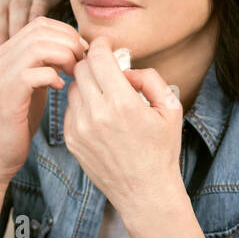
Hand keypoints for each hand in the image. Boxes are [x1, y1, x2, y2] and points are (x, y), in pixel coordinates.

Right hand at [0, 18, 87, 183]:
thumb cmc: (21, 117)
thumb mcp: (35, 82)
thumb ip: (47, 62)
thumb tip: (76, 46)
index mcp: (7, 51)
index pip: (41, 24)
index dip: (67, 32)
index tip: (82, 52)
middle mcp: (1, 58)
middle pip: (41, 31)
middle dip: (69, 43)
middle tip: (81, 63)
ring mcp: (2, 75)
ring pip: (39, 47)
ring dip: (64, 57)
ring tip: (73, 73)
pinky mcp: (8, 95)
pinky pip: (35, 73)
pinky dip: (53, 77)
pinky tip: (58, 88)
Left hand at [63, 36, 184, 216]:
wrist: (144, 192)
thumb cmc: (161, 149)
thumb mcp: (169, 108)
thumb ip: (149, 78)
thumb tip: (125, 68)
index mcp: (123, 103)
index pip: (98, 57)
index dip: (102, 45)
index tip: (107, 45)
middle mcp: (97, 114)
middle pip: (81, 69)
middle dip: (93, 62)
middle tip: (106, 68)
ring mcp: (80, 128)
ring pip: (73, 88)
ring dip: (87, 84)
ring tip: (105, 95)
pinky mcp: (71, 140)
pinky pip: (69, 109)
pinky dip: (81, 104)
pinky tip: (98, 114)